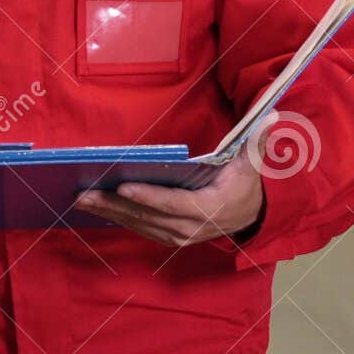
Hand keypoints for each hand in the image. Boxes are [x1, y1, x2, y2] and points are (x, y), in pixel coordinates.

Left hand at [73, 154, 264, 248]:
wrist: (251, 217)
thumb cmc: (246, 184)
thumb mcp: (254, 163)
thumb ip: (258, 142)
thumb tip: (272, 116)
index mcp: (211, 209)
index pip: (176, 204)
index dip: (150, 197)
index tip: (125, 186)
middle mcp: (192, 228)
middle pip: (148, 217)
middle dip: (114, 204)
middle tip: (84, 192)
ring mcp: (178, 236)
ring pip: (138, 224)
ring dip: (109, 212)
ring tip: (81, 198)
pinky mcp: (168, 236)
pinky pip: (139, 228)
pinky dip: (117, 218)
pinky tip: (96, 207)